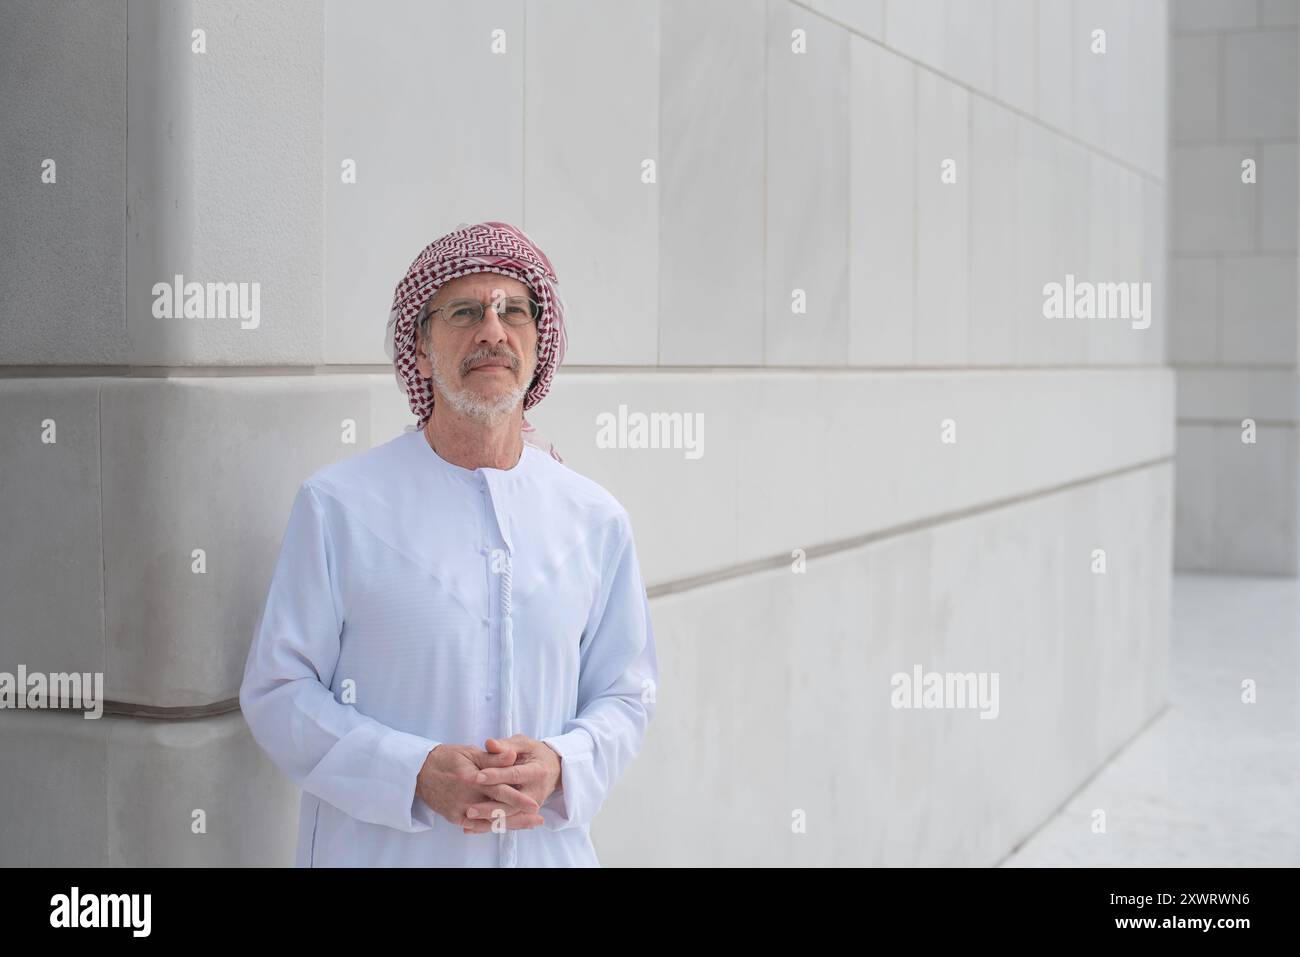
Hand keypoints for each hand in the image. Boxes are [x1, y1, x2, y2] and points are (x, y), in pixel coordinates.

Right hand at [415, 743, 543, 832]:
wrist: (419, 772)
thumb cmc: (446, 758)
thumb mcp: (469, 752)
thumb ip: (492, 757)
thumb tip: (512, 756)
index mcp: (471, 778)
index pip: (499, 790)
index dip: (518, 798)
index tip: (534, 804)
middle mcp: (466, 797)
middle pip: (497, 810)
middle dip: (520, 816)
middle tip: (538, 818)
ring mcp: (459, 810)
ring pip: (489, 821)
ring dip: (510, 823)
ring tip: (529, 823)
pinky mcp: (454, 817)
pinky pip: (476, 825)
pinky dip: (491, 826)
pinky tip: (506, 826)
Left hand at [460, 735, 562, 834]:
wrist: (552, 768)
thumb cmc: (533, 753)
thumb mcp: (522, 744)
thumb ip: (505, 746)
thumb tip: (489, 744)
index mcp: (537, 771)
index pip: (515, 775)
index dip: (496, 776)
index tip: (477, 777)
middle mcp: (536, 792)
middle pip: (512, 803)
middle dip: (490, 807)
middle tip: (469, 809)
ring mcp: (532, 806)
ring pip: (509, 817)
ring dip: (488, 821)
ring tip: (468, 821)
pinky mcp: (525, 814)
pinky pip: (506, 822)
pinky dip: (489, 826)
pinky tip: (471, 828)